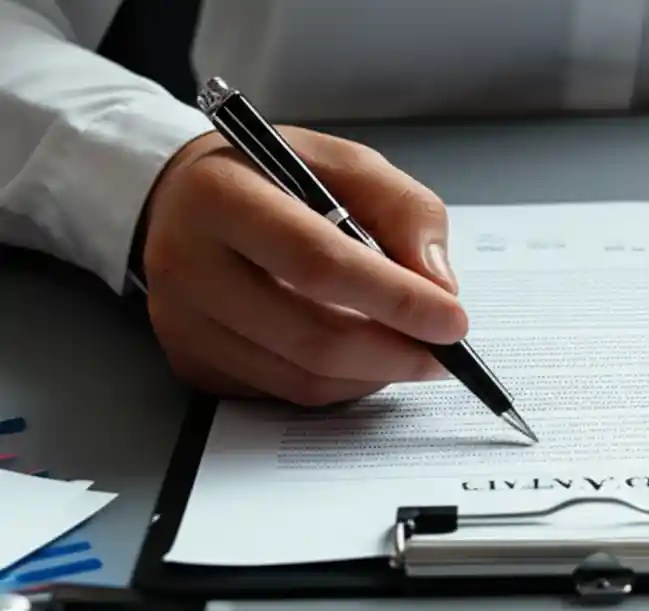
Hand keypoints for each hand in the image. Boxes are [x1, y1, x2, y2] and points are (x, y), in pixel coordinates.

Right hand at [142, 127, 466, 405]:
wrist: (185, 200)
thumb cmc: (275, 178)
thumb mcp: (346, 164)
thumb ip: (404, 211)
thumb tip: (439, 286)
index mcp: (220, 195)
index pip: (318, 262)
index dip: (395, 298)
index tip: (452, 320)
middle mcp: (186, 263)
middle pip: (311, 335)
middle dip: (395, 352)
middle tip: (444, 351)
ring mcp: (181, 323)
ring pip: (302, 378)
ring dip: (374, 373)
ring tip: (410, 348)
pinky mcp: (190, 362)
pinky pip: (284, 393)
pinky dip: (340, 383)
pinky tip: (362, 355)